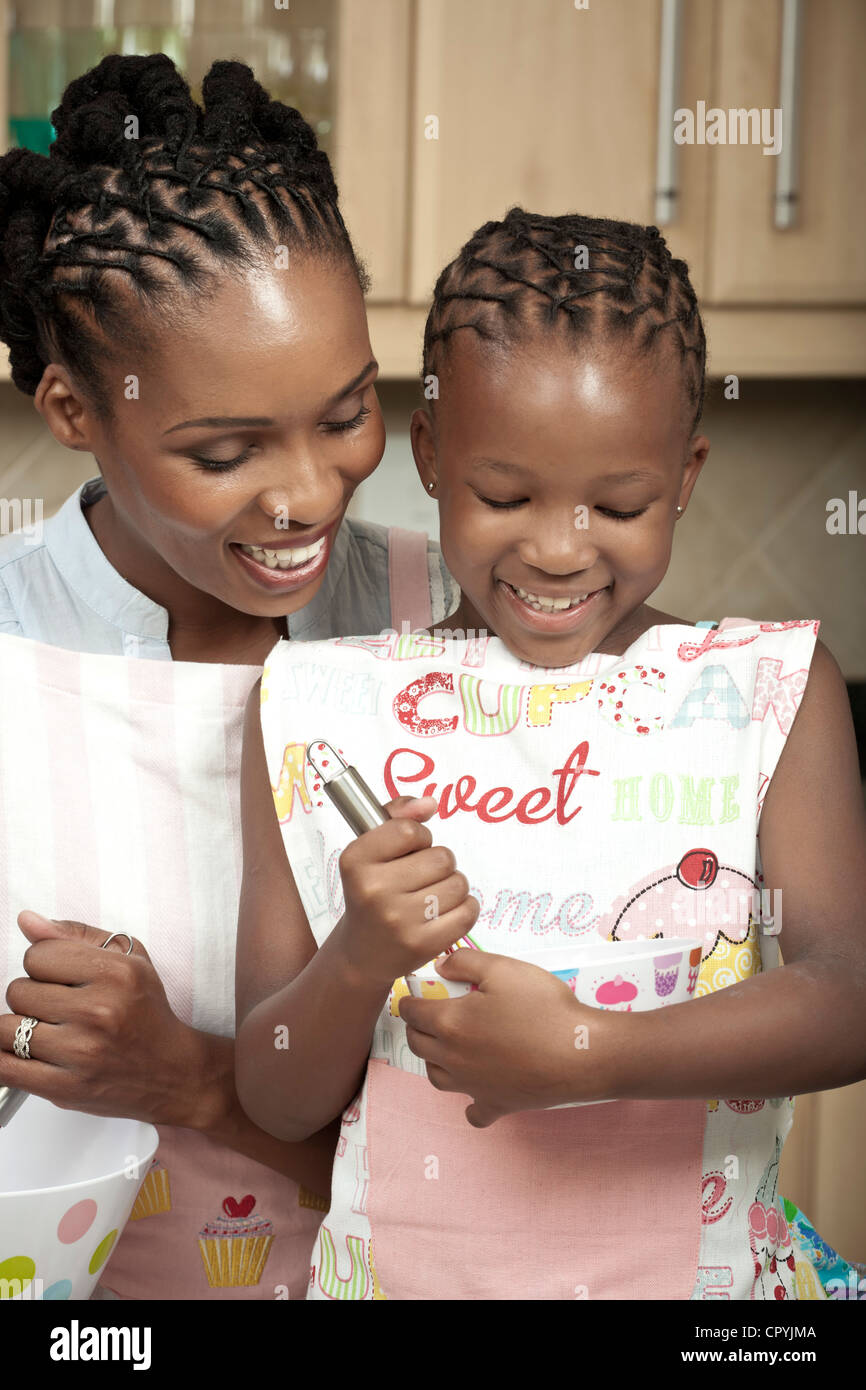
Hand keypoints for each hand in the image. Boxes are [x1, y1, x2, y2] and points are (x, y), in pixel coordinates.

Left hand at [0, 911, 210, 1127]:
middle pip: (18, 990)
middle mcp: (99, 1010)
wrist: (173, 1072)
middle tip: (58, 1007)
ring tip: (46, 1031)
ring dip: (19, 1029)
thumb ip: (74, 935)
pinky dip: (4, 1059)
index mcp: (115, 973)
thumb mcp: (129, 959)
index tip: (60, 977)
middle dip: (32, 997)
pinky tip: (25, 1053)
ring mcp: (81, 1052)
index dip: (43, 965)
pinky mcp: (65, 1088)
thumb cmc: (148, 1014)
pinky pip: (5, 1068)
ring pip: (5, 1028)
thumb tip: (27, 921)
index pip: (37, 954)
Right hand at [334, 797, 479, 988]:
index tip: (409, 850)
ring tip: (431, 896)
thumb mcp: (371, 850)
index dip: (419, 836)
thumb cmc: (372, 892)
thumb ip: (397, 816)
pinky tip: (444, 912)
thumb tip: (430, 803)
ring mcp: (399, 920)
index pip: (409, 830)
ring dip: (452, 886)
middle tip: (420, 878)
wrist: (363, 954)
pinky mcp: (423, 944)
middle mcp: (374, 890)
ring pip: (459, 883)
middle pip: (442, 857)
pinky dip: (464, 908)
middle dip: (439, 863)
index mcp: (356, 860)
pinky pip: (468, 910)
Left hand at [398, 950, 615, 1127]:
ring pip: (436, 1077)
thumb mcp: (503, 969)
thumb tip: (439, 966)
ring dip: (434, 1060)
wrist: (580, 1051)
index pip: (412, 1013)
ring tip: (447, 1047)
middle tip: (429, 1015)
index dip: (409, 1001)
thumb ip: (465, 962)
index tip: (413, 995)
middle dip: (417, 1028)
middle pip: (418, 1045)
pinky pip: (473, 1112)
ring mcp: (473, 1086)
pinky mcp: (496, 1105)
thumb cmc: (543, 1007)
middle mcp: (453, 1059)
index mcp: (450, 1023)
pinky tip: (475, 1093)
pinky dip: (469, 1103)